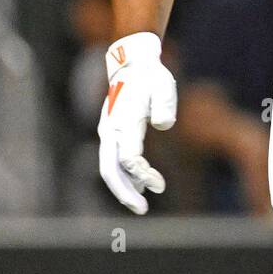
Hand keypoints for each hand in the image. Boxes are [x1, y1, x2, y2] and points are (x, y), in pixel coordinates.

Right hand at [97, 32, 176, 213]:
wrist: (132, 63)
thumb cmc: (151, 76)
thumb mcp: (163, 85)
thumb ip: (163, 105)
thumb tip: (161, 125)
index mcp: (123, 121)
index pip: (128, 157)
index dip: (142, 174)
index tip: (158, 184)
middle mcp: (111, 129)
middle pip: (110, 169)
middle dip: (124, 193)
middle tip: (141, 210)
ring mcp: (109, 132)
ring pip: (109, 167)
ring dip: (125, 187)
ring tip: (143, 202)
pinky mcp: (112, 133)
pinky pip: (114, 160)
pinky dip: (125, 175)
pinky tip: (143, 184)